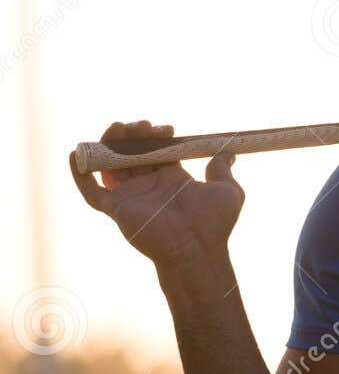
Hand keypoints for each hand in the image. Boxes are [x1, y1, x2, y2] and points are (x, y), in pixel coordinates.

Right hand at [70, 121, 244, 267]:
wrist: (197, 247)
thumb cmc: (214, 223)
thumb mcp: (227, 191)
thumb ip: (222, 170)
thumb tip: (229, 153)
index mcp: (172, 179)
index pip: (157, 151)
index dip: (157, 137)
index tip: (166, 129)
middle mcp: (149, 185)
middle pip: (132, 154)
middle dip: (133, 135)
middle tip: (142, 126)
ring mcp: (130, 196)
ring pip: (111, 165)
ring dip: (110, 144)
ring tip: (118, 127)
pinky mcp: (115, 208)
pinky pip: (90, 191)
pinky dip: (79, 174)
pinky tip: (74, 154)